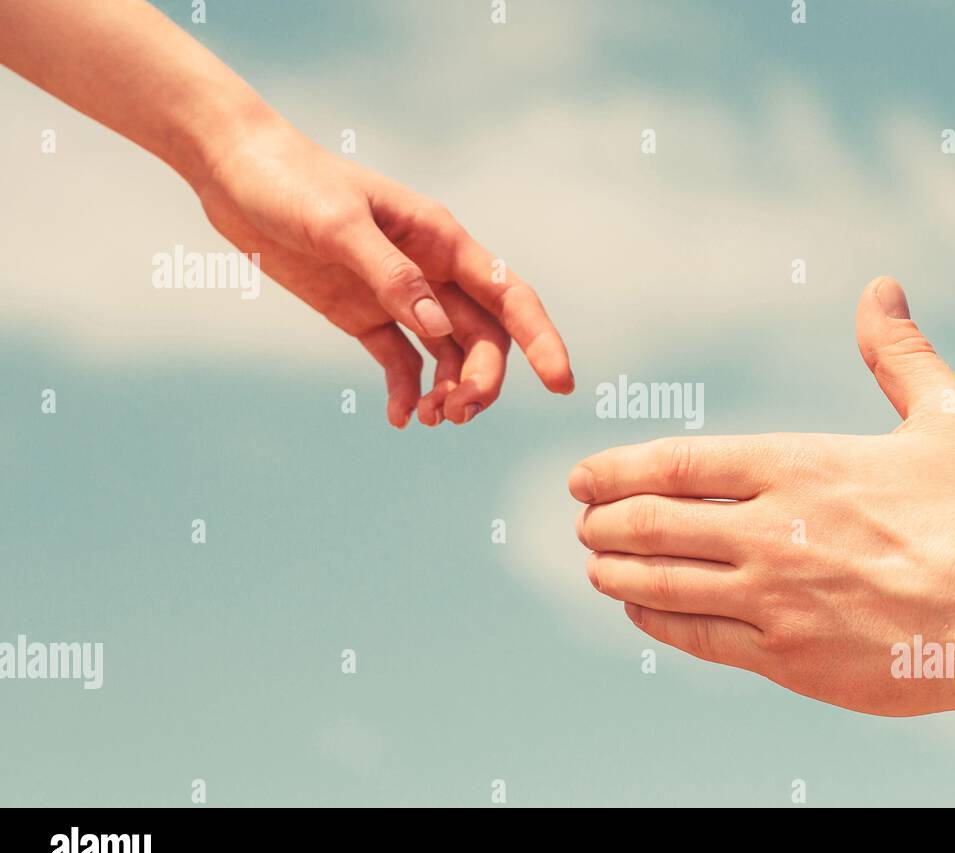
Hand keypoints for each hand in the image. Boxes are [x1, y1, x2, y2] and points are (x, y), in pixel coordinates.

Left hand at [193, 117, 573, 427]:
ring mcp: (400, 294)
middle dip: (482, 380)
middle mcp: (432, 270)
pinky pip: (401, 362)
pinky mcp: (364, 314)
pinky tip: (398, 417)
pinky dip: (406, 392)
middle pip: (483, 337)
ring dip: (450, 390)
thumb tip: (436, 326)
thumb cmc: (291, 181)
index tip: (560, 384)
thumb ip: (389, 274)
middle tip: (454, 414)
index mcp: (442, 239)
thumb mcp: (337, 224)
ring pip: (449, 354)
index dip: (541, 340)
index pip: (509, 296)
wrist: (236, 173)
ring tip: (428, 419)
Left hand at [569, 277, 954, 716]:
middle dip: (604, 521)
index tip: (583, 477)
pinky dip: (657, 621)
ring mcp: (776, 598)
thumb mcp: (948, 418)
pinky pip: (697, 638)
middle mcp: (773, 531)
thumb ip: (898, 355)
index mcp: (800, 468)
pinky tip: (638, 613)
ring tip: (596, 563)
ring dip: (616, 572)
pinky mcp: (787, 657)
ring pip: (662, 584)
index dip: (617, 471)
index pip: (679, 465)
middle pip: (653, 524)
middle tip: (582, 520)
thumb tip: (880, 288)